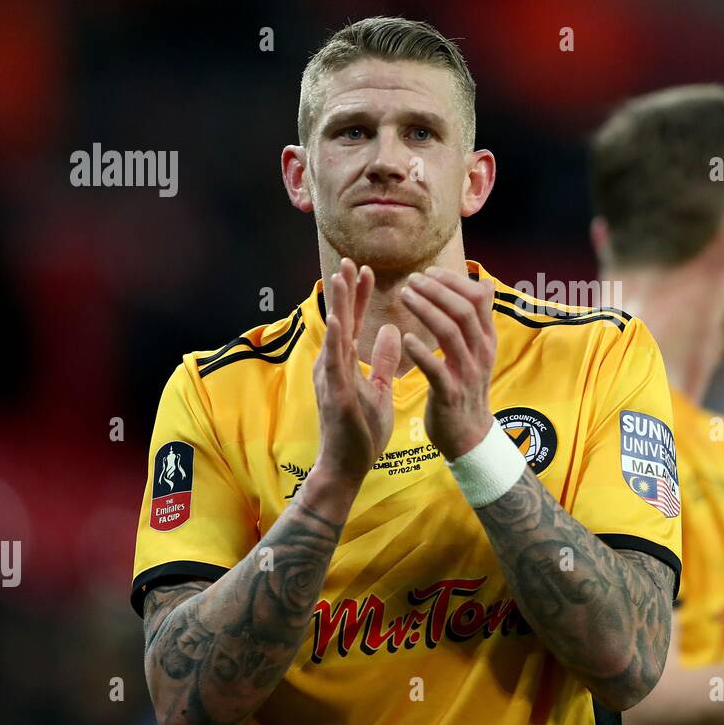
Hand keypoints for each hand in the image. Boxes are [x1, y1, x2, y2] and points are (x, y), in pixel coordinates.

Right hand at [310, 258, 400, 489]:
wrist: (348, 465)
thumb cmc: (361, 429)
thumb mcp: (380, 388)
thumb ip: (384, 359)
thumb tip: (392, 330)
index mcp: (344, 362)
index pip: (352, 322)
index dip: (358, 296)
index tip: (365, 269)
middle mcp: (333, 365)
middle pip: (339, 320)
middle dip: (344, 289)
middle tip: (347, 259)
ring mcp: (331, 378)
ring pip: (334, 335)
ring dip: (337, 305)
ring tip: (338, 277)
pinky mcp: (335, 394)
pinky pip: (335, 363)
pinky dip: (336, 341)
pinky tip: (338, 321)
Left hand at [398, 266, 496, 460]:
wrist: (469, 436)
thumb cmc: (467, 388)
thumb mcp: (479, 351)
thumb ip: (478, 319)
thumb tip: (485, 283)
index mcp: (486, 339)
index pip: (478, 299)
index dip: (453, 281)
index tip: (429, 272)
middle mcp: (481, 353)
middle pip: (464, 311)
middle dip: (436, 291)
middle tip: (412, 280)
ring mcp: (467, 374)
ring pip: (450, 333)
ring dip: (426, 311)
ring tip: (404, 296)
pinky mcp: (450, 394)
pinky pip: (437, 369)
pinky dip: (421, 352)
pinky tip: (406, 338)